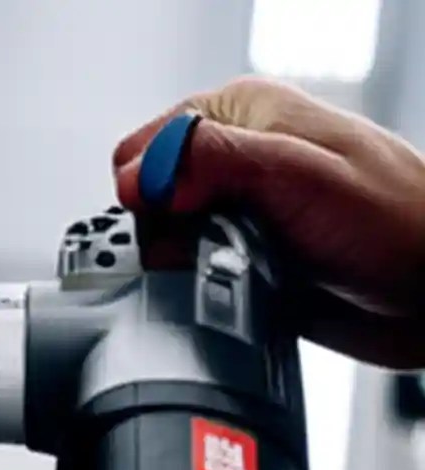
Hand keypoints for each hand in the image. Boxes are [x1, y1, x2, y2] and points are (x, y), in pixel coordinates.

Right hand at [113, 77, 424, 368]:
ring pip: (163, 243)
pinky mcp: (245, 256)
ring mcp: (239, 209)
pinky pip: (191, 277)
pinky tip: (244, 288)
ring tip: (242, 268)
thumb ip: (211, 160)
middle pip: (146, 201)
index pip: (141, 150)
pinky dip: (203, 289)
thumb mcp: (298, 173)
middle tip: (219, 247)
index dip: (152, 191)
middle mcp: (234, 158)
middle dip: (169, 233)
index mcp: (239, 114)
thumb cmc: (400, 222)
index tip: (190, 217)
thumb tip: (137, 176)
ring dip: (188, 265)